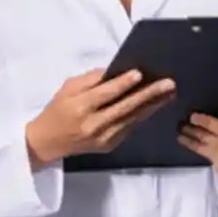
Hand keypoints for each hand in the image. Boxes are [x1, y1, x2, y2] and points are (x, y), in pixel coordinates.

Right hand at [25, 68, 175, 166]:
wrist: (47, 143)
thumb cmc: (57, 110)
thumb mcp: (67, 89)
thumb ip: (90, 80)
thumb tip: (116, 71)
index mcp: (79, 108)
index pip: (105, 94)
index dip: (122, 84)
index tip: (139, 73)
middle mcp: (93, 125)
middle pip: (125, 108)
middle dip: (148, 94)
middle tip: (168, 83)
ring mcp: (103, 138)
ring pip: (132, 119)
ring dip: (153, 105)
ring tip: (170, 93)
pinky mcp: (110, 145)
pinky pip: (130, 126)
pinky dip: (143, 114)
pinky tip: (156, 104)